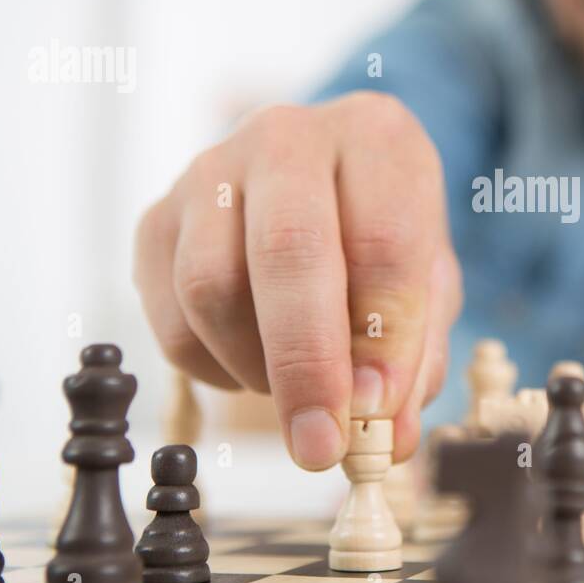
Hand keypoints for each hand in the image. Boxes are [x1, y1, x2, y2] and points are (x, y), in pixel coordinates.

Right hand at [133, 93, 462, 470]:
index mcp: (375, 138)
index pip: (382, 238)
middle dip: (306, 363)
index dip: (382, 333)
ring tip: (300, 394)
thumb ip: (415, 357)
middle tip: (321, 444)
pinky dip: (214, 368)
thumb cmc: (383, 240)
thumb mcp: (427, 286)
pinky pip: (170, 317)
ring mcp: (209, 170)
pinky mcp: (156, 219)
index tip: (379, 408)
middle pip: (286, 250)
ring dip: (258, 368)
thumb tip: (384, 434)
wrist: (322, 184)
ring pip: (211, 287)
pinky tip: (255, 365)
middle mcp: (287, 138)